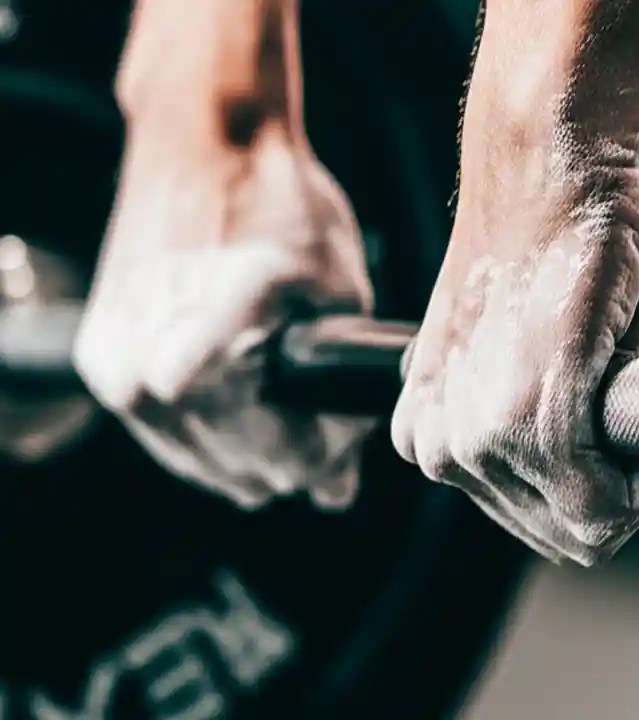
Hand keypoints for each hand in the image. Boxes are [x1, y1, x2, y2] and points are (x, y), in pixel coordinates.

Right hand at [74, 130, 374, 509]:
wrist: (207, 140)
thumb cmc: (283, 206)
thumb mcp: (340, 289)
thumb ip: (339, 395)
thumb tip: (333, 492)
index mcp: (223, 328)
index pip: (264, 443)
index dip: (312, 461)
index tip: (341, 457)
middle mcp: (156, 351)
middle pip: (237, 462)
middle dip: (293, 462)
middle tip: (330, 442)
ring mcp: (120, 358)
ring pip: (198, 460)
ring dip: (251, 458)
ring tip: (292, 428)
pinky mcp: (99, 357)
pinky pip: (163, 435)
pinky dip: (210, 438)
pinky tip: (246, 421)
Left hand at [390, 127, 638, 566]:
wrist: (546, 166)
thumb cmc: (543, 239)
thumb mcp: (511, 352)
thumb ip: (530, 415)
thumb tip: (593, 457)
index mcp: (428, 431)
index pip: (523, 521)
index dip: (590, 495)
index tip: (620, 452)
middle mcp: (444, 447)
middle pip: (560, 536)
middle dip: (620, 504)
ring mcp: (486, 440)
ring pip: (588, 529)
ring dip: (636, 492)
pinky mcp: (541, 420)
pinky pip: (607, 502)